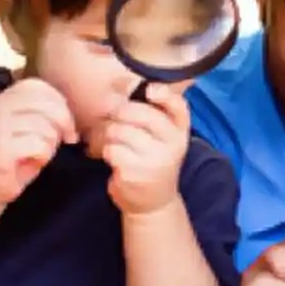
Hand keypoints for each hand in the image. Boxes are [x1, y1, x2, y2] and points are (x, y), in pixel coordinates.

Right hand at [0, 79, 77, 206]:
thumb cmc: (17, 156)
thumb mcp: (35, 128)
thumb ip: (48, 112)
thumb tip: (69, 110)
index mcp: (7, 97)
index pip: (41, 87)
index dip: (61, 104)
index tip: (67, 126)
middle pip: (46, 103)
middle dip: (63, 123)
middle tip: (66, 139)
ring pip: (45, 126)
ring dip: (50, 144)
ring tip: (38, 153)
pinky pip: (38, 145)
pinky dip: (42, 156)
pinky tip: (31, 162)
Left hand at [103, 85, 190, 215]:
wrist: (154, 201)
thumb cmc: (153, 160)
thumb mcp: (163, 138)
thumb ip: (153, 113)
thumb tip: (122, 84)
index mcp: (180, 132)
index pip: (178, 106)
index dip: (164, 94)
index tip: (150, 91)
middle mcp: (172, 145)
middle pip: (136, 113)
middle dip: (119, 114)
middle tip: (115, 122)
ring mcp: (154, 160)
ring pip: (118, 130)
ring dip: (108, 135)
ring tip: (110, 143)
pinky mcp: (135, 173)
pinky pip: (110, 149)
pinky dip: (104, 151)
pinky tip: (111, 158)